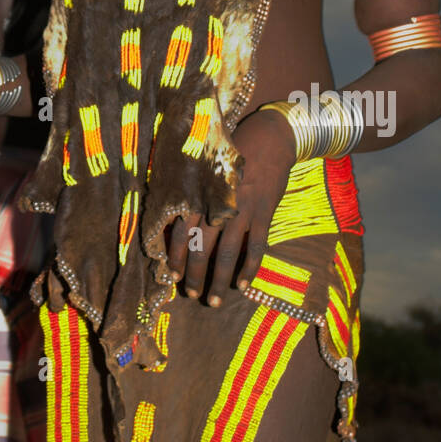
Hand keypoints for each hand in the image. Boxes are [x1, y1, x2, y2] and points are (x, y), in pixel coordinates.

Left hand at [166, 108, 294, 306]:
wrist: (269, 139)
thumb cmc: (232, 153)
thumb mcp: (208, 167)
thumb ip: (194, 193)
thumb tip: (172, 223)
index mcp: (201, 192)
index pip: (182, 229)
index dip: (175, 254)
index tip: (171, 275)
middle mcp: (219, 203)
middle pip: (202, 246)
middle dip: (195, 274)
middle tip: (191, 294)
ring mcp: (243, 209)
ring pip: (228, 253)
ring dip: (220, 281)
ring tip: (214, 301)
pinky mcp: (264, 213)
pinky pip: (256, 247)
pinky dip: (249, 268)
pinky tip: (243, 286)